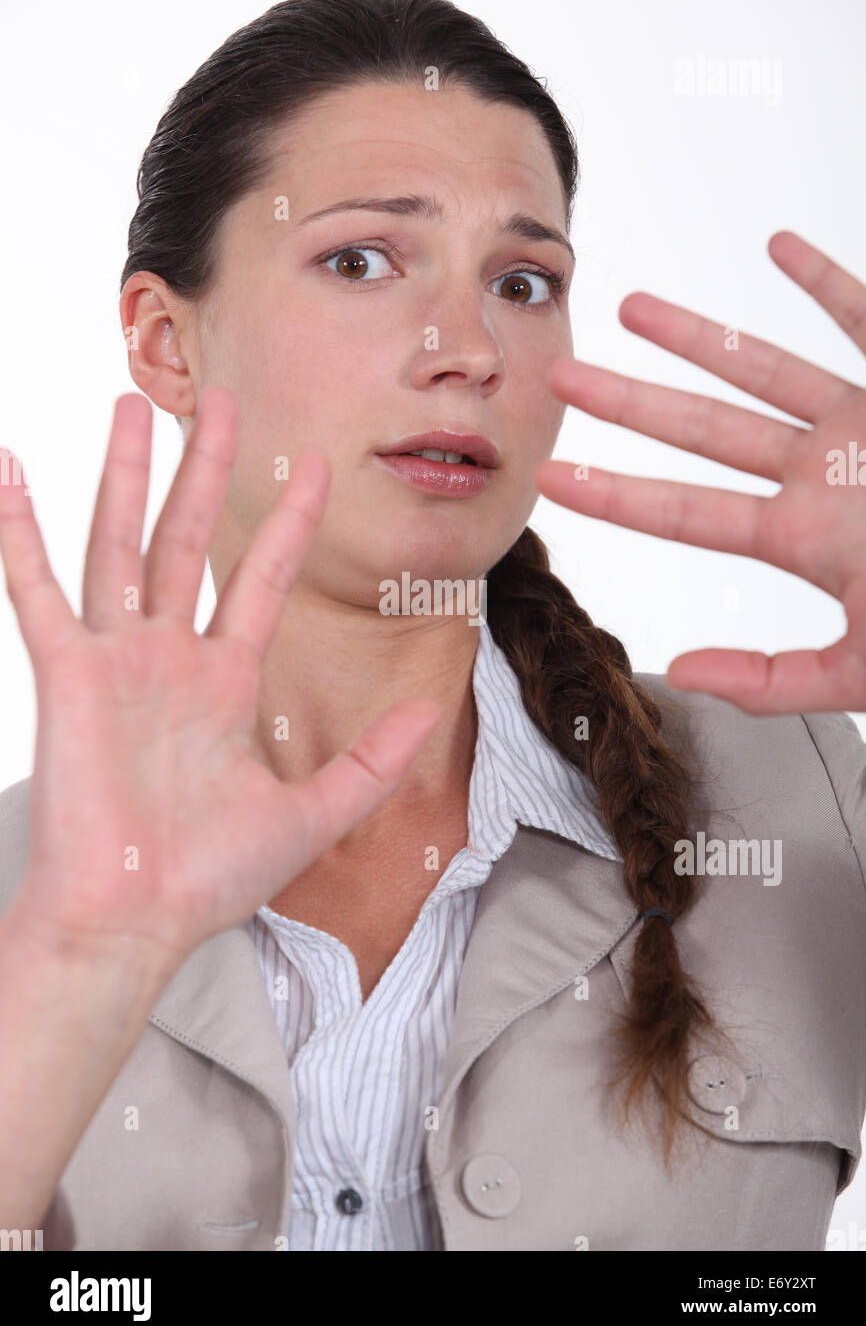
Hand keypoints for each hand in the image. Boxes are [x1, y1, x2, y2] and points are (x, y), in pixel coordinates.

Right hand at [0, 388, 438, 963]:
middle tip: (226, 401)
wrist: (135, 924)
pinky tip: (11, 470)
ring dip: (127, 476)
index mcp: (224, 682)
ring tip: (136, 406)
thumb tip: (431, 709)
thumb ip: (372, 762)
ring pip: (122, 545)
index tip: (315, 465)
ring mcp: (117, 662)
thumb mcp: (313, 814)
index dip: (289, 523)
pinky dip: (20, 532)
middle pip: (190, 540)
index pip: (261, 579)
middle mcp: (170, 659)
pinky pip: (39, 592)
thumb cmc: (210, 880)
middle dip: (209, 471)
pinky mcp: (68, 677)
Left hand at [534, 230, 865, 714]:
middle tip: (561, 378)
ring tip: (631, 309)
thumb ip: (777, 680)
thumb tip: (682, 673)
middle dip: (630, 405)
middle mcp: (822, 476)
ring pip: (767, 369)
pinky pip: (865, 321)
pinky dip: (827, 283)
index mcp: (804, 538)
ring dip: (700, 338)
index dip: (615, 494)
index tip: (550, 477)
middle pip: (704, 432)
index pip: (685, 513)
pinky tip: (776, 247)